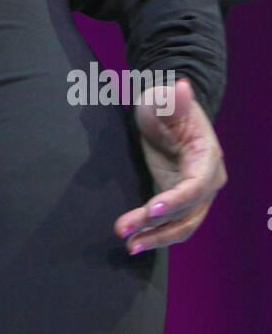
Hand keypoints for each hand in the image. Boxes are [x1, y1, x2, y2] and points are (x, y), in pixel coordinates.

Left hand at [114, 77, 226, 255]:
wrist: (166, 114)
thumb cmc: (165, 105)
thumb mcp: (162, 100)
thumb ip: (172, 101)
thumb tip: (182, 87)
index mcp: (207, 157)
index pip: (196, 185)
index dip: (177, 199)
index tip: (152, 208)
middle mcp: (207, 181)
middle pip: (188, 211)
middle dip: (158, 225)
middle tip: (126, 232)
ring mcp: (195, 195)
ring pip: (182, 225)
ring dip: (157, 237)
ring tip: (129, 246)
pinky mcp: (180, 202)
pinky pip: (172, 224)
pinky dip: (155, 234)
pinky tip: (134, 242)